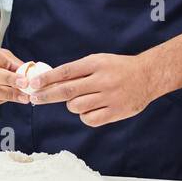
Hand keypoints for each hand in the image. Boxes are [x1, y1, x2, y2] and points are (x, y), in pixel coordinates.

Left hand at [25, 53, 157, 126]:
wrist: (148, 76)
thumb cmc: (118, 68)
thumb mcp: (99, 61)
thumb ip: (78, 70)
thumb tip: (50, 80)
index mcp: (96, 64)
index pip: (66, 71)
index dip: (48, 78)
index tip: (33, 84)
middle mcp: (102, 80)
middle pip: (67, 91)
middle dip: (47, 95)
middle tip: (34, 98)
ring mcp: (109, 97)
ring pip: (76, 107)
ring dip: (72, 105)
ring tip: (81, 99)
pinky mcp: (116, 112)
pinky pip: (89, 119)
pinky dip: (85, 116)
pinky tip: (90, 109)